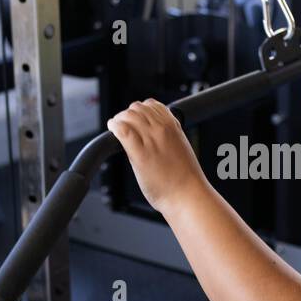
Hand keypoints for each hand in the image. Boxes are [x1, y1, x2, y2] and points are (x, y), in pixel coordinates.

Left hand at [106, 99, 207, 214]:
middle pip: (137, 108)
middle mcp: (162, 129)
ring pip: (128, 115)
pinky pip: (122, 130)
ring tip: (116, 129)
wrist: (187, 195)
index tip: (135, 119)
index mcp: (174, 127)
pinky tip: (113, 130)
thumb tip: (156, 137)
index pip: (152, 105)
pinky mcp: (139, 153)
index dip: (141, 110)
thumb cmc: (185, 179)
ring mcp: (151, 139)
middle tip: (123, 125)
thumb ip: (169, 138)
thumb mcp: (181, 149)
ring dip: (119, 120)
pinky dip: (114, 126)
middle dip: (128, 115)